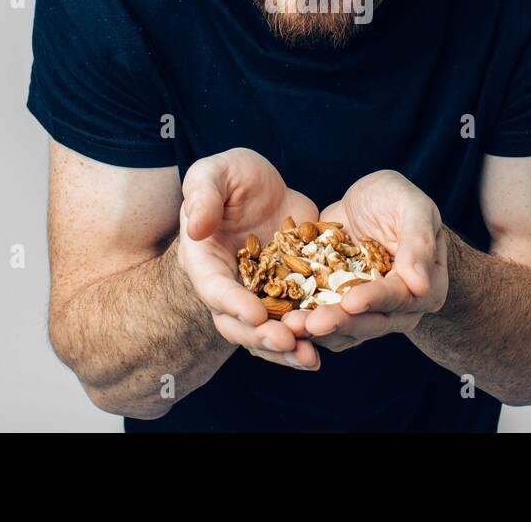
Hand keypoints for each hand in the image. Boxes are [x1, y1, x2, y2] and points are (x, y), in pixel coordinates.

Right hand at [177, 147, 322, 369]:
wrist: (265, 186)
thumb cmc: (231, 177)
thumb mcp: (215, 173)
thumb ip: (203, 195)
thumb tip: (196, 227)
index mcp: (205, 261)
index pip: (214, 289)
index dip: (233, 305)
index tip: (255, 315)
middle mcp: (231, 287)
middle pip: (240, 324)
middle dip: (263, 338)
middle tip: (288, 343)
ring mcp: (261, 294)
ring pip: (270, 332)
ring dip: (289, 349)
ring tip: (311, 358)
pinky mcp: (291, 292)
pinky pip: (299, 319)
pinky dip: (313, 332)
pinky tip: (335, 337)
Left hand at [279, 170, 447, 352]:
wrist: (368, 205)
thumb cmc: (397, 200)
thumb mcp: (412, 207)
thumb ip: (418, 242)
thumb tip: (421, 285)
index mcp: (425, 287)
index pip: (399, 297)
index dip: (376, 299)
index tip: (352, 300)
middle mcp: (399, 309)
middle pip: (370, 322)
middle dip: (339, 322)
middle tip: (310, 324)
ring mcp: (368, 312)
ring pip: (344, 330)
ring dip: (317, 330)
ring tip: (290, 325)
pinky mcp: (341, 310)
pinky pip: (324, 325)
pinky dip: (304, 324)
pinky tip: (281, 320)